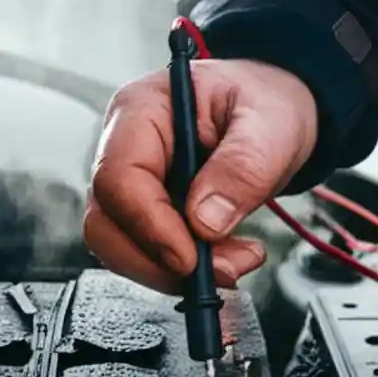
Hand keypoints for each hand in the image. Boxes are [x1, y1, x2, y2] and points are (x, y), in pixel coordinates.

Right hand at [84, 59, 317, 294]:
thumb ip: (241, 167)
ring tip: (235, 262)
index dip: (150, 226)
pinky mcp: (146, 214)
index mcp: (140, 110)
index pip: (118, 177)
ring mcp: (130, 184)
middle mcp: (123, 148)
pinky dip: (184, 270)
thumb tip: (205, 221)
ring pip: (121, 247)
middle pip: (105, 222)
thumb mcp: (269, 125)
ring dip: (174, 272)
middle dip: (159, 260)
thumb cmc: (263, 104)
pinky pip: (147, 255)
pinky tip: (225, 259)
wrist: (272, 116)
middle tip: (222, 270)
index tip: (191, 258)